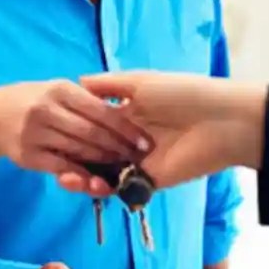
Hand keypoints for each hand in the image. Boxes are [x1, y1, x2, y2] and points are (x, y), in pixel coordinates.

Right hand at [0, 80, 151, 178]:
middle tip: (138, 159)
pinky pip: (60, 167)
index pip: (101, 111)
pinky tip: (96, 180)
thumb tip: (126, 106)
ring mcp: (35, 133)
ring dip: (103, 163)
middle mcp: (48, 109)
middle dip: (118, 148)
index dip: (125, 128)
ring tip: (123, 170)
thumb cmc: (35, 100)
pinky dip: (80, 175)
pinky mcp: (27, 155)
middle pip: (92, 133)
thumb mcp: (58, 88)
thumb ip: (87, 96)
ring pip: (78, 151)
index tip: (144, 141)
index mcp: (61, 89)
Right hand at [59, 72, 266, 193]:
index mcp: (130, 112)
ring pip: (102, 170)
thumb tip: (78, 81)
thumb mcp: (142, 81)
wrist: (219, 121)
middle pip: (95, 148)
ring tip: (63, 173)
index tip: (50, 124)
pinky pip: (118, 187)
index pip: (94, 121)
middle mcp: (131, 137)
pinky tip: (79, 181)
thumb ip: (109, 84)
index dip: (74, 124)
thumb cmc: (182, 93)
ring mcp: (138, 161)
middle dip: (73, 151)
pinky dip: (98, 187)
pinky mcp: (147, 181)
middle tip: (51, 153)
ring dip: (80, 172)